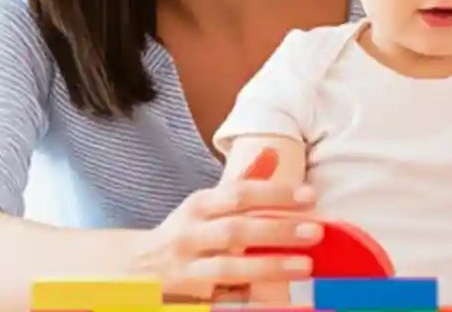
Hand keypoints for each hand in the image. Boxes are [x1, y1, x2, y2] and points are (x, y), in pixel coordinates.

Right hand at [132, 179, 322, 299]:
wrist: (136, 267)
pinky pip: (222, 298)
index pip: (239, 193)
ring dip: (269, 266)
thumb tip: (273, 154)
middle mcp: (191, 234)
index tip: (310, 195)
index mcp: (199, 205)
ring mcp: (188, 267)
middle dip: (277, 230)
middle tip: (316, 231)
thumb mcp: (206, 204)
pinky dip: (247, 298)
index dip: (275, 193)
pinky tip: (276, 298)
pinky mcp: (190, 295)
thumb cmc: (185, 231)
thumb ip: (241, 183)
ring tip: (305, 265)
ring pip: (229, 267)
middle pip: (236, 230)